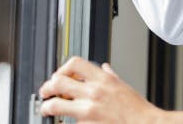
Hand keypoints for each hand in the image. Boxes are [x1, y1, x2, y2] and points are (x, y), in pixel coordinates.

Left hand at [39, 57, 182, 123]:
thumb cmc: (136, 109)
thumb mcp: (123, 85)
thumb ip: (110, 76)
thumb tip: (103, 68)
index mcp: (103, 79)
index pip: (74, 63)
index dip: (62, 68)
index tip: (60, 75)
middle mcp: (93, 92)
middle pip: (58, 81)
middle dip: (47, 87)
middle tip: (46, 92)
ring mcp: (87, 111)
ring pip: (55, 105)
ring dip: (47, 107)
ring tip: (47, 109)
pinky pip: (69, 122)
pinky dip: (67, 122)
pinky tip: (69, 122)